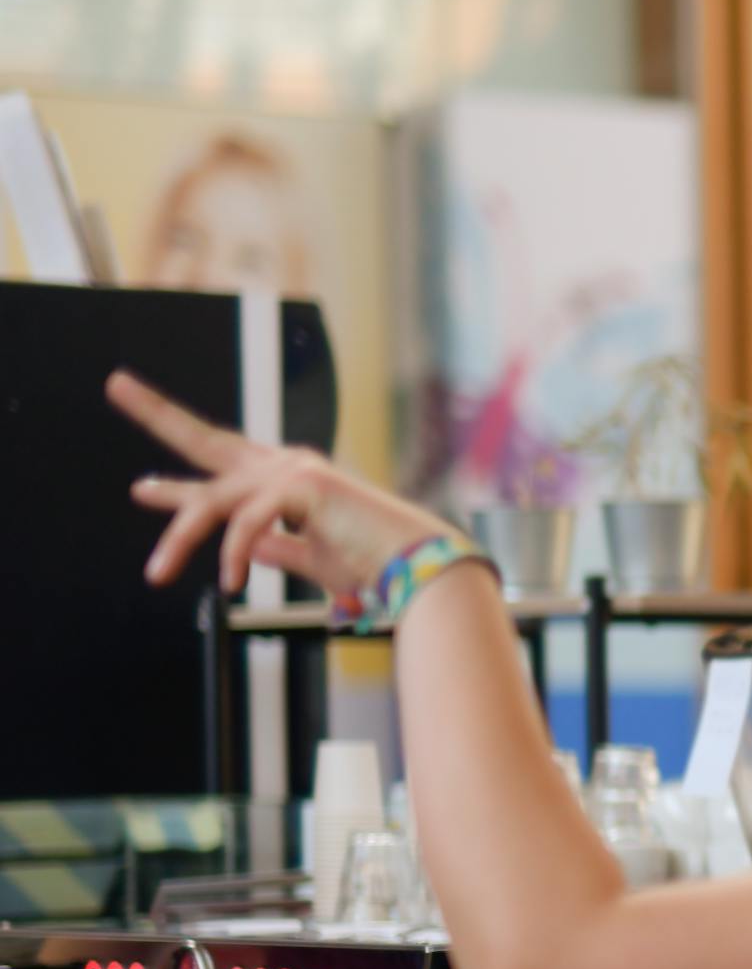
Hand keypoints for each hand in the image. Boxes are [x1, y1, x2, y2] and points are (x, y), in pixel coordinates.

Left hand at [111, 371, 454, 599]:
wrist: (416, 570)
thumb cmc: (375, 566)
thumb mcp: (311, 560)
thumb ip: (275, 549)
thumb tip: (242, 547)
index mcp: (288, 482)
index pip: (223, 472)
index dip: (181, 480)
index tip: (144, 486)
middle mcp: (286, 466)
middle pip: (206, 441)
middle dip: (158, 412)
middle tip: (118, 385)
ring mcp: (294, 470)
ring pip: (213, 500)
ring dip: (179, 538)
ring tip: (157, 572)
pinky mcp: (302, 486)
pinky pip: (246, 522)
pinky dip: (235, 553)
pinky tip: (233, 582)